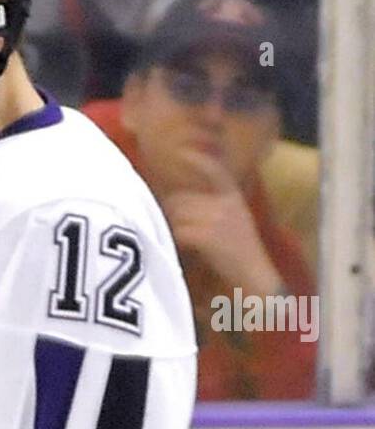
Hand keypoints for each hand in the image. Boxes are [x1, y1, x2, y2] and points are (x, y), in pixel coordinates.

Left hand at [160, 151, 283, 295]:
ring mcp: (218, 219)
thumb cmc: (241, 251)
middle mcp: (226, 203)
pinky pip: (181, 231)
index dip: (198, 161)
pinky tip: (183, 247)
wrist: (256, 275)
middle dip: (172, 211)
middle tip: (172, 225)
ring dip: (173, 227)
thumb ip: (214, 205)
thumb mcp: (235, 218)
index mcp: (232, 196)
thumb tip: (181, 201)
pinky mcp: (209, 236)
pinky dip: (177, 240)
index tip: (184, 153)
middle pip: (182, 198)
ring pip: (178, 214)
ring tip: (179, 238)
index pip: (215, 171)